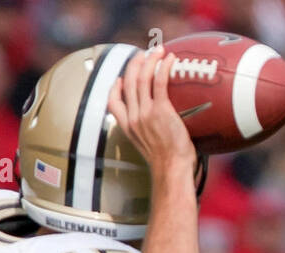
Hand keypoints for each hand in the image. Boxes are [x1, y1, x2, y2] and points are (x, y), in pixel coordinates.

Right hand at [107, 46, 196, 171]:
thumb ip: (148, 135)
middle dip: (134, 64)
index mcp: (128, 128)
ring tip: (158, 51)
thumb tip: (161, 130)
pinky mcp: (161, 110)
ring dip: (150, 60)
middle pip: (128, 82)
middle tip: (144, 54)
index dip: (115, 87)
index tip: (120, 78)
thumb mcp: (150, 150)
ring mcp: (146, 113)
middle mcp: (133, 118)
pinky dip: (163, 67)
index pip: (113, 102)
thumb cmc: (167, 164)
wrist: (172, 170)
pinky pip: (160, 82)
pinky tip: (170, 59)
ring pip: (142, 78)